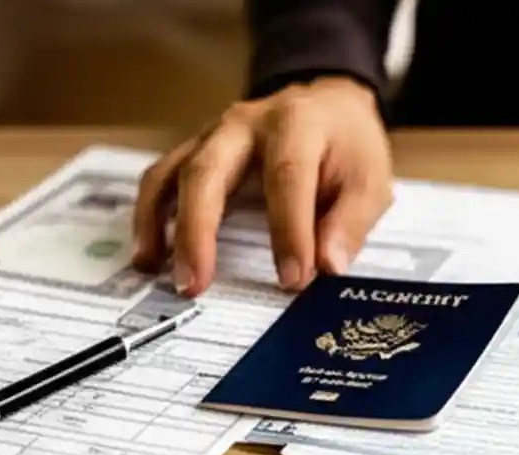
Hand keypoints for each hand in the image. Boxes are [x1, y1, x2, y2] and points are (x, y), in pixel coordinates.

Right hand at [131, 76, 393, 296]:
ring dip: (159, 225)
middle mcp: (246, 123)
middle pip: (207, 171)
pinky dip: (150, 218)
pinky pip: (161, 179)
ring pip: (173, 174)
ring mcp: (214, 134)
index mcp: (297, 124)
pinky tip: (149, 256)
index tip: (292, 279)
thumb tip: (327, 266)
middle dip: (198, 231)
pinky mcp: (197, 150)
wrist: (329, 105)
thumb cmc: (348, 147)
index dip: (288, 231)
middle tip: (195, 284)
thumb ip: (350, 223)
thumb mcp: (370, 181)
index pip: (287, 178)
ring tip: (155, 271)